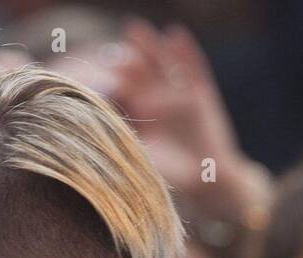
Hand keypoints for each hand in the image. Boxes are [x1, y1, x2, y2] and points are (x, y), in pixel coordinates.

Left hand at [110, 21, 267, 219]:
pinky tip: (175, 34)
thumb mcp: (147, 162)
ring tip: (133, 29)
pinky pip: (193, 68)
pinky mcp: (202, 94)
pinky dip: (185, 51)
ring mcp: (180, 95)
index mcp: (143, 117)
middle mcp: (159, 102)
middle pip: (140, 73)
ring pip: (162, 65)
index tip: (91, 75)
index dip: (110, 82)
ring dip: (150, 47)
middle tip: (106, 48)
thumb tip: (95, 145)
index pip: (124, 93)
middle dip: (124, 59)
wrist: (211, 181)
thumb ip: (127, 150)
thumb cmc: (175, 177)